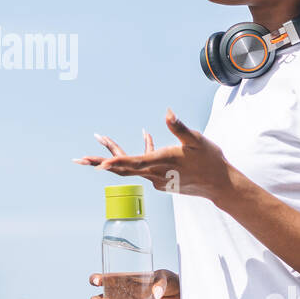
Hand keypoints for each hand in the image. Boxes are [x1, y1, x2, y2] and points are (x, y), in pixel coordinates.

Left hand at [73, 107, 234, 198]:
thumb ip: (179, 127)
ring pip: (130, 166)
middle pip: (121, 168)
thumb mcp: (197, 140)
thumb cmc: (210, 161)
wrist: (220, 185)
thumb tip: (167, 113)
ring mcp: (156, 178)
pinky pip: (143, 165)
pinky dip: (139, 152)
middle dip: (99, 162)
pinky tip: (146, 135)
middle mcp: (154, 173)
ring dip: (114, 154)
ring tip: (100, 137)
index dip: (113, 162)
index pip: (131, 162)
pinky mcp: (160, 180)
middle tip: (78, 160)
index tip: (96, 165)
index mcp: (161, 162)